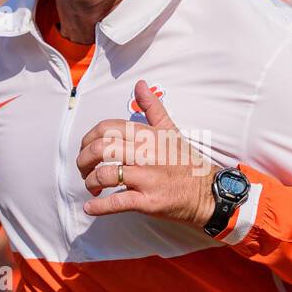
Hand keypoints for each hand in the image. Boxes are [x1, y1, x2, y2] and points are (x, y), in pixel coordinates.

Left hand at [76, 80, 215, 226]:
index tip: (85, 148)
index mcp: (148, 136)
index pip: (107, 128)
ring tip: (91, 187)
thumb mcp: (171, 130)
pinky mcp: (148, 201)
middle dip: (83, 160)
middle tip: (83, 169)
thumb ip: (152, 107)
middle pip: (101, 149)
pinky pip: (117, 202)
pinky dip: (99, 206)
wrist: (208, 192)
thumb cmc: (186, 162)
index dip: (88, 138)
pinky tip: (90, 207)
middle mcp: (146, 154)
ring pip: (105, 175)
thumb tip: (140, 85)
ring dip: (90, 182)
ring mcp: (147, 178)